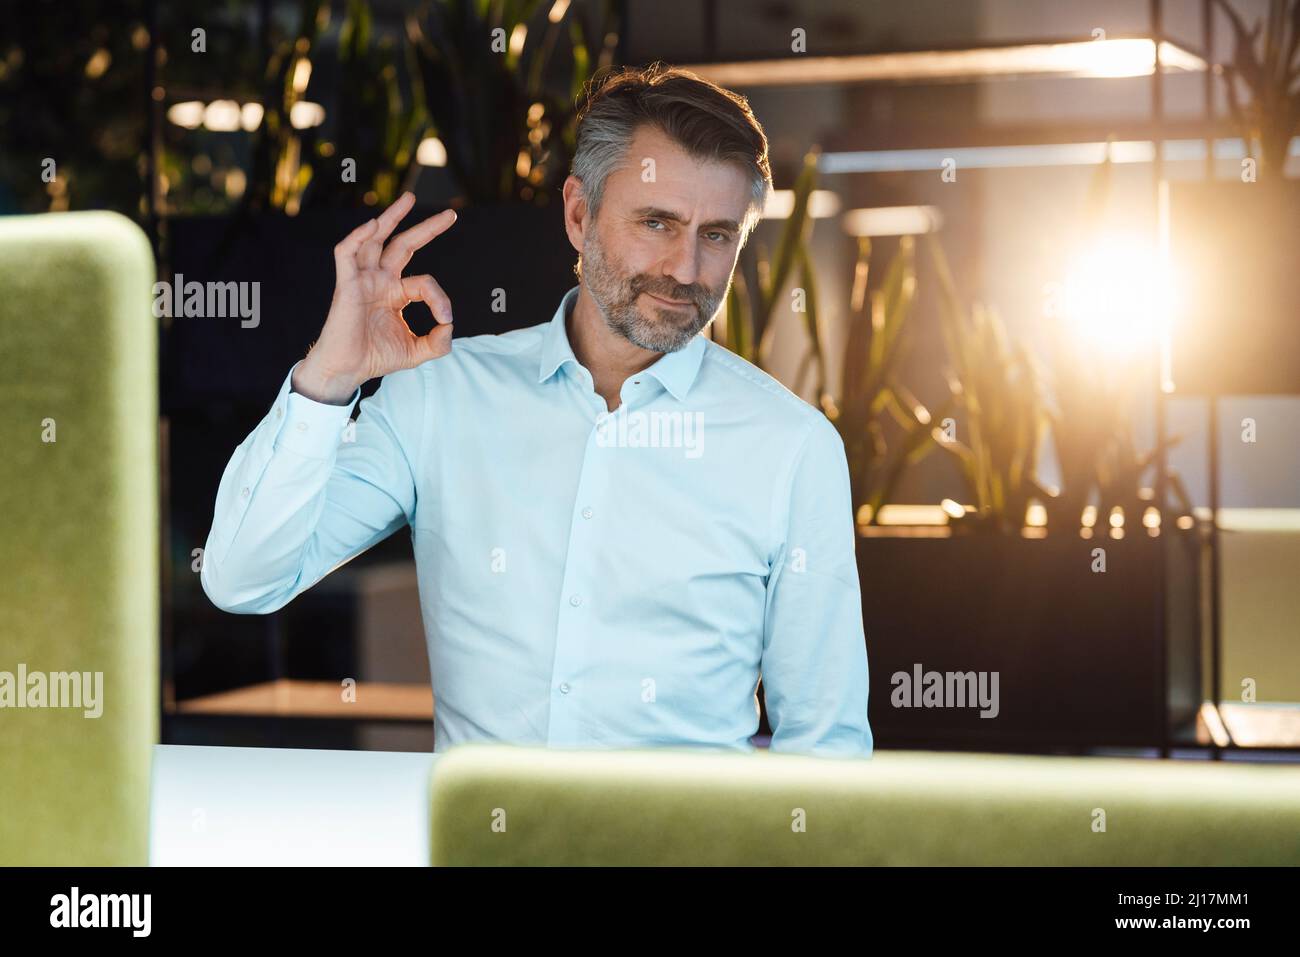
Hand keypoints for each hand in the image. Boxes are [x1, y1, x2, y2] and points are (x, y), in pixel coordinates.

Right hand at [293, 191, 455, 403]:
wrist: (347, 370)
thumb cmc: (376, 358)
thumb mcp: (417, 352)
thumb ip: (439, 342)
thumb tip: (450, 326)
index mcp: (396, 293)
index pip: (424, 283)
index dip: (439, 298)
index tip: (445, 319)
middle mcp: (380, 281)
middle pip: (402, 245)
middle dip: (426, 228)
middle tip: (450, 214)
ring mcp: (362, 280)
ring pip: (374, 239)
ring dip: (391, 217)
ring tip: (410, 198)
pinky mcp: (346, 284)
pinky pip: (346, 253)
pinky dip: (357, 237)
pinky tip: (373, 225)